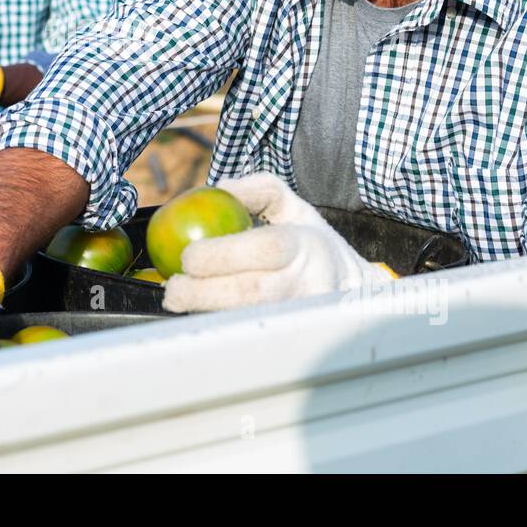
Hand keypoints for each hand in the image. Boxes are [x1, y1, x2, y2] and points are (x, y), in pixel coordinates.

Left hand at [162, 172, 391, 312]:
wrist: (351, 291)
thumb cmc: (310, 243)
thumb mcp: (294, 207)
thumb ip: (259, 190)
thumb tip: (218, 189)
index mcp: (305, 245)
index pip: (267, 248)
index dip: (225, 254)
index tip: (189, 258)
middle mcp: (305, 283)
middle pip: (252, 293)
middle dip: (206, 293)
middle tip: (175, 289)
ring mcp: (299, 316)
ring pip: (250, 319)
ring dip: (208, 313)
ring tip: (179, 301)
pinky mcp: (291, 338)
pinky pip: (251, 333)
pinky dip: (221, 326)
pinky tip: (200, 316)